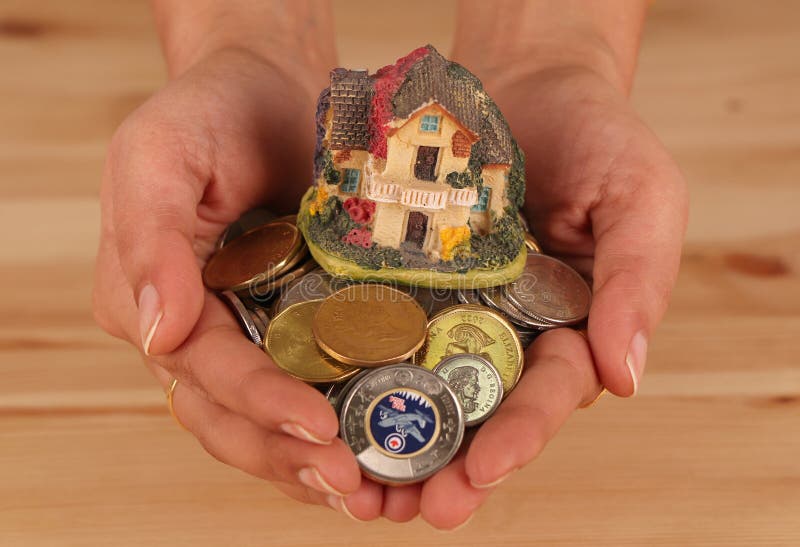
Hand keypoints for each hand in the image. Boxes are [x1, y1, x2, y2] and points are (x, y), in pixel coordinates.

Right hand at [92, 48, 367, 512]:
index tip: (317, 427)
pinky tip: (385, 456)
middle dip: (291, 459)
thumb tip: (153, 331)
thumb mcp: (159, 154)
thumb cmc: (208, 111)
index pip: (204, 371)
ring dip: (319, 467)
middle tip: (355, 486)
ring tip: (379, 497)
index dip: (258, 404)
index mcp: (157, 303)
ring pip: (273, 423)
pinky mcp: (302, 325)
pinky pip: (318, 388)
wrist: (269, 85)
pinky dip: (347, 427)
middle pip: (235, 420)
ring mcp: (253, 335)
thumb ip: (149, 238)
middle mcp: (201, 333)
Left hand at [391, 66, 687, 527]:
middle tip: (408, 510)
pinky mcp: (394, 278)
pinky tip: (314, 404)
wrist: (526, 79)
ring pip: (414, 386)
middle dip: (444, 466)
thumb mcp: (640, 199)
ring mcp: (444, 308)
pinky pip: (368, 325)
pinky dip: (345, 368)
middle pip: (474, 412)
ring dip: (386, 441)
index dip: (517, 437)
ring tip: (355, 488)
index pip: (545, 396)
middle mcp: (500, 331)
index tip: (480, 475)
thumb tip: (627, 378)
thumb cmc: (598, 137)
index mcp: (565, 329)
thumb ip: (637, 283)